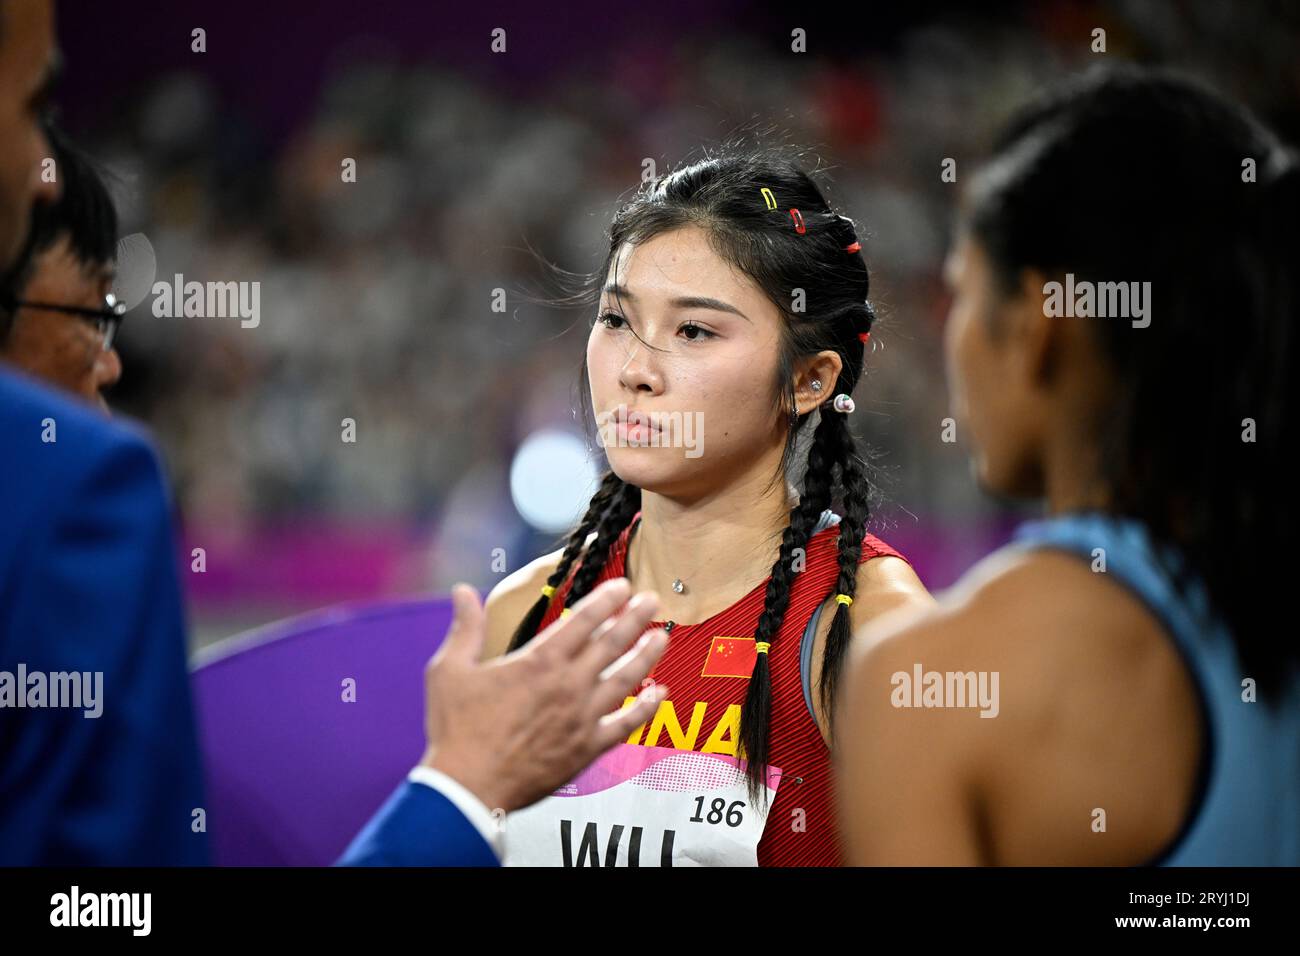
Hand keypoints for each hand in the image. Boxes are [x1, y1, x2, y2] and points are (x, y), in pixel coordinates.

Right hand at [418, 578, 668, 813]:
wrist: (468, 787)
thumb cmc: (456, 731)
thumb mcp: (450, 670)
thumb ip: (465, 628)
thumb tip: (464, 592)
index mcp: (539, 662)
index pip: (584, 620)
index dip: (607, 599)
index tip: (622, 587)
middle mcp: (568, 685)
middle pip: (613, 643)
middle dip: (636, 618)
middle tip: (652, 601)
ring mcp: (582, 717)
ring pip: (626, 679)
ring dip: (647, 655)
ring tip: (662, 637)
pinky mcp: (587, 747)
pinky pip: (625, 724)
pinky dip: (646, 709)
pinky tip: (659, 695)